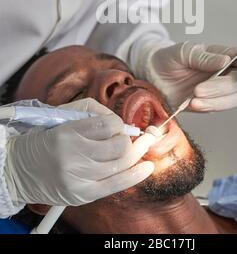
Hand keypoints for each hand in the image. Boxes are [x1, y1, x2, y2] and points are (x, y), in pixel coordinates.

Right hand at [4, 98, 154, 205]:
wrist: (21, 168)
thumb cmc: (45, 138)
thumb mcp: (63, 115)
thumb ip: (94, 111)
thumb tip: (121, 121)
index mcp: (68, 132)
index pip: (109, 124)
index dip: (119, 124)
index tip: (118, 126)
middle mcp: (73, 156)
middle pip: (119, 146)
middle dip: (128, 140)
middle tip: (126, 137)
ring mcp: (78, 177)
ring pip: (120, 164)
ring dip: (133, 153)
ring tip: (140, 146)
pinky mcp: (82, 194)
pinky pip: (116, 184)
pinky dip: (136, 175)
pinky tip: (147, 168)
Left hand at [142, 41, 236, 111]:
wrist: (153, 75)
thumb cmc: (169, 58)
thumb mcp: (183, 52)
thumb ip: (204, 57)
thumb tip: (226, 61)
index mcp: (220, 54)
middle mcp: (224, 72)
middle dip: (221, 88)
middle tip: (198, 90)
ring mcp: (217, 90)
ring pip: (232, 99)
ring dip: (215, 101)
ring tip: (193, 100)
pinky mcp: (209, 104)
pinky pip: (217, 108)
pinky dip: (207, 107)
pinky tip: (191, 104)